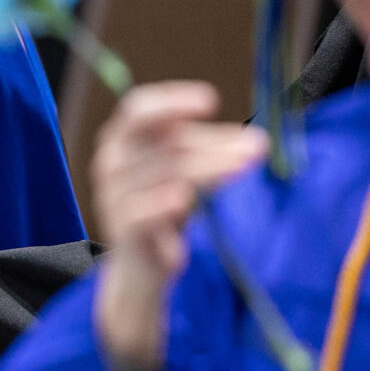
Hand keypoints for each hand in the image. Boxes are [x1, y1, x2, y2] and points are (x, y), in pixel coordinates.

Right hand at [90, 81, 266, 370]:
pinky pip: (142, 212)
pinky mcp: (121, 229)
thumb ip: (204, 150)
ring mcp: (112, 196)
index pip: (139, 108)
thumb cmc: (163, 211)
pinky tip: (184, 200)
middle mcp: (111, 163)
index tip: (210, 100)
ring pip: (165, 173)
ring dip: (208, 167)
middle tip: (258, 146)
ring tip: (242, 167)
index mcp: (122, 140)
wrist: (140, 269)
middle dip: (215, 143)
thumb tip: (257, 141)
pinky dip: (163, 203)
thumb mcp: (179, 172)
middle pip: (166, 144)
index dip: (172, 101)